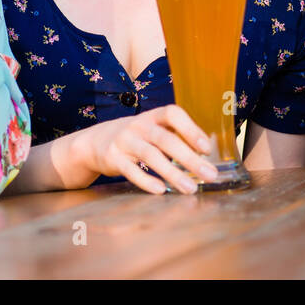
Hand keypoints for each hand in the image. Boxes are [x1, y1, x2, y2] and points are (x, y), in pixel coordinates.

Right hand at [80, 105, 219, 194]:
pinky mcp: (112, 158)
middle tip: (210, 174)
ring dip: (173, 173)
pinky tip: (161, 190)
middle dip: (190, 158)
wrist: (94, 142)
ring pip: (150, 156)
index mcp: (152, 116)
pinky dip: (146, 181)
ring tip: (190, 188)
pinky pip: (130, 170)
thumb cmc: (135, 137)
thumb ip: (174, 136)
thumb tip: (205, 154)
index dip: (191, 129)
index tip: (206, 148)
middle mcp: (138, 125)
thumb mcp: (152, 129)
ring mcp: (124, 141)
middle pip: (166, 139)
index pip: (173, 114)